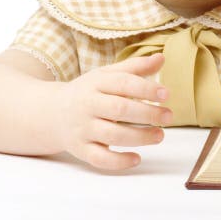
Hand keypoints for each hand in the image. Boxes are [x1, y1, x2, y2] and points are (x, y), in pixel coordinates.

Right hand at [51, 53, 172, 170]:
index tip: (166, 94)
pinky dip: (118, 162)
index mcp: (96, 83)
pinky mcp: (80, 149)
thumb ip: (135, 67)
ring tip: (160, 135)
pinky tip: (137, 158)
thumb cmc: (88, 92)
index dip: (146, 89)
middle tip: (169, 116)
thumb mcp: (107, 75)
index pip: (123, 83)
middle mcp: (88, 105)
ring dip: (139, 137)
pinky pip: (99, 159)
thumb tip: (162, 57)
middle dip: (147, 114)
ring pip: (112, 135)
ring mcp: (83, 129)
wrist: (51, 113)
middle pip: (119, 110)